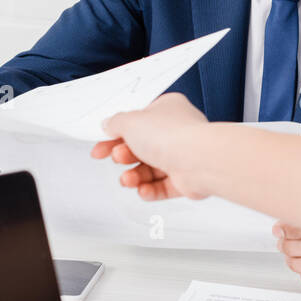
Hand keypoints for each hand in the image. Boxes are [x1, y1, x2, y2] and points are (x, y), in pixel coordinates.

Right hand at [92, 92, 210, 198]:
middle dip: (125, 156)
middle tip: (116, 158)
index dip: (116, 133)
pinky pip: (163, 186)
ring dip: (135, 176)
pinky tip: (143, 190)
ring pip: (151, 169)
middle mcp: (177, 132)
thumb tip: (109, 124)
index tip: (101, 144)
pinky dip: (150, 190)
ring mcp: (183, 155)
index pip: (138, 121)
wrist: (199, 161)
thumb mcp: (131, 121)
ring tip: (128, 179)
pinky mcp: (187, 179)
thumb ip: (116, 123)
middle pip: (142, 146)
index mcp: (167, 109)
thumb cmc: (173, 135)